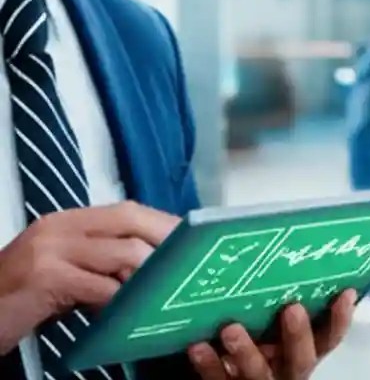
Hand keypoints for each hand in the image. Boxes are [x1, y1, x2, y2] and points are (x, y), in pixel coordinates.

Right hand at [0, 201, 177, 352]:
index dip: (164, 224)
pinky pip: (101, 287)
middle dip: (167, 242)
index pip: (128, 211)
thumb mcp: (62, 271)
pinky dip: (123, 302)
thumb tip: (151, 272)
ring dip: (149, 277)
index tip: (192, 242)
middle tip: (190, 266)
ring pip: (123, 254)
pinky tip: (130, 315)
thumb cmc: (19, 300)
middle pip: (131, 221)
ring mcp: (51, 249)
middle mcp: (60, 227)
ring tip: (164, 295)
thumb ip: (100, 265)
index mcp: (67, 221)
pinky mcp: (45, 277)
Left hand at [187, 290, 357, 379]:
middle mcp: (284, 366)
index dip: (340, 317)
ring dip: (247, 351)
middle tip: (291, 308)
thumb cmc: (244, 320)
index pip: (329, 336)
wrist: (213, 352)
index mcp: (302, 347)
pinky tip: (198, 346)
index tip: (345, 292)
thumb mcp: (264, 306)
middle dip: (297, 334)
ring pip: (259, 374)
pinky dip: (209, 364)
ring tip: (230, 329)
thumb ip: (272, 285)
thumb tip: (272, 227)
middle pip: (302, 358)